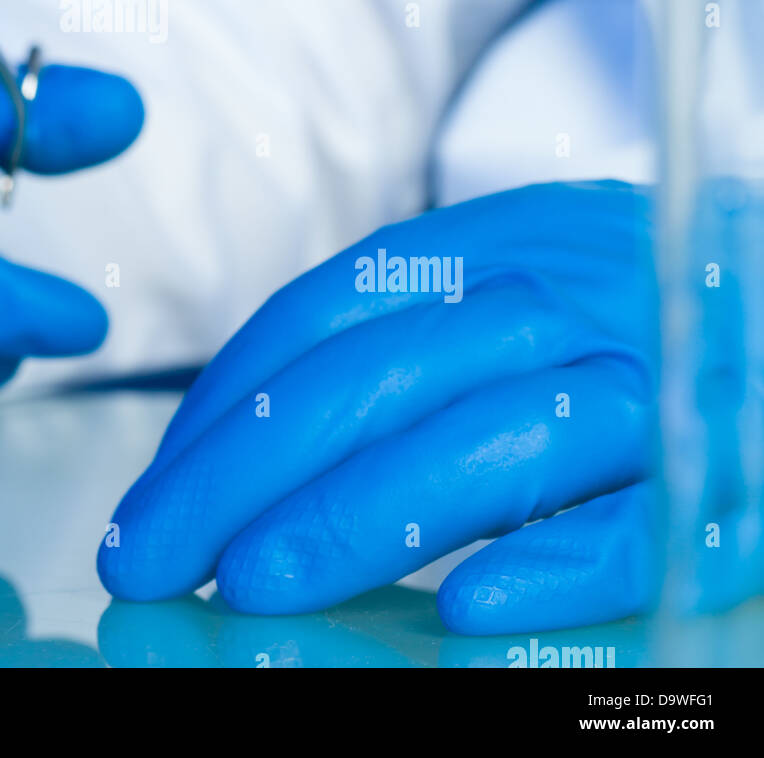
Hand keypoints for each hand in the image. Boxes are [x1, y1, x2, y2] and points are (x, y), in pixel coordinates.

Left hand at [98, 181, 664, 631]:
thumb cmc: (618, 306)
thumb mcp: (507, 280)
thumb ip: (399, 338)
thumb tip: (241, 445)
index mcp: (489, 244)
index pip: (322, 315)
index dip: (222, 400)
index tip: (151, 490)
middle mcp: (558, 298)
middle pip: (374, 380)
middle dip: (243, 474)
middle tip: (152, 559)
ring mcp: (644, 382)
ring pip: (486, 446)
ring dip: (362, 519)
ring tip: (255, 584)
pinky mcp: (725, 476)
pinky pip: (638, 525)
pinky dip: (557, 567)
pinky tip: (466, 612)